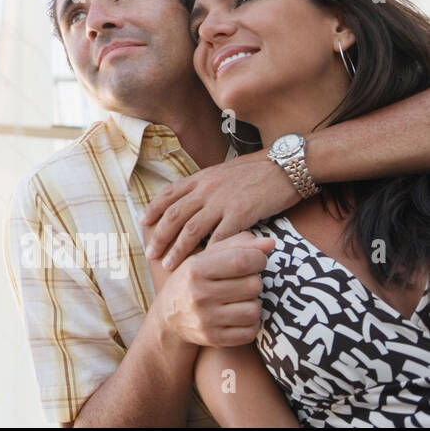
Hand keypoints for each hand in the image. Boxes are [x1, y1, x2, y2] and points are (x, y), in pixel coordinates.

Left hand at [140, 152, 296, 268]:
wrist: (286, 165)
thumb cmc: (257, 170)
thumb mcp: (223, 172)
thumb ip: (206, 185)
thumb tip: (191, 198)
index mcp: (201, 178)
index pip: (168, 194)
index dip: (153, 209)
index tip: (143, 224)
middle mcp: (206, 189)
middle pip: (174, 215)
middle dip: (159, 236)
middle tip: (150, 253)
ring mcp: (223, 201)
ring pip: (192, 229)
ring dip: (178, 249)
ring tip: (169, 265)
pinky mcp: (242, 213)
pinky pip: (221, 237)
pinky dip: (211, 252)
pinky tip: (204, 265)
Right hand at [151, 231, 275, 347]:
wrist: (168, 315)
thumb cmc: (193, 280)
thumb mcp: (206, 257)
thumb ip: (237, 245)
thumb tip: (270, 243)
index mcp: (195, 269)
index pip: (241, 261)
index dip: (258, 259)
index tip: (255, 260)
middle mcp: (198, 295)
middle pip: (253, 285)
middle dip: (253, 281)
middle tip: (242, 282)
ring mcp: (205, 319)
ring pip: (254, 310)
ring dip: (252, 303)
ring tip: (239, 300)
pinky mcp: (213, 338)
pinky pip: (250, 331)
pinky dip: (250, 324)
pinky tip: (237, 316)